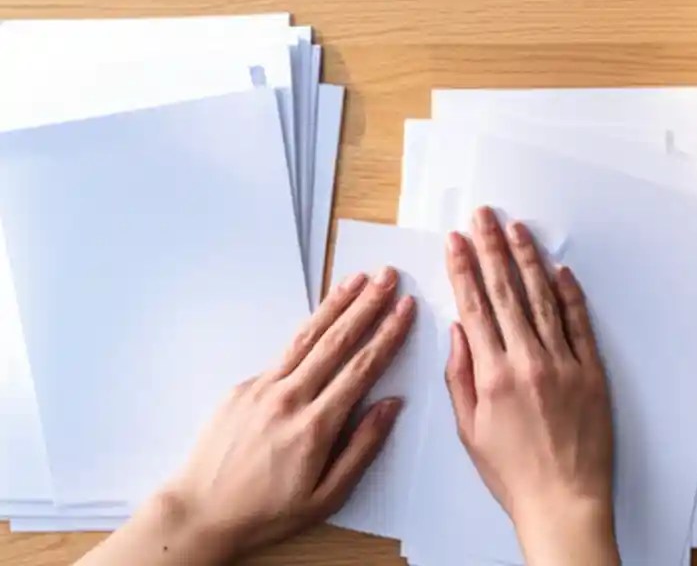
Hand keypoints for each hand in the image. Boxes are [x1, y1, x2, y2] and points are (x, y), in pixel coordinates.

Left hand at [78, 267, 413, 565]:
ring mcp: (261, 389)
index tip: (405, 307)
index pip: (361, 368)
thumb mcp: (327, 496)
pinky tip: (321, 319)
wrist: (199, 513)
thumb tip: (390, 405)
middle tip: (387, 276)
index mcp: (315, 426)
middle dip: (366, 304)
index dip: (388, 334)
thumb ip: (362, 447)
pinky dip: (306, 331)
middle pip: (336, 340)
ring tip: (356, 279)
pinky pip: (283, 354)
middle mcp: (288, 399)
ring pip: (306, 338)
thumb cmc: (266, 512)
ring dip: (335, 305)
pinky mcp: (242, 388)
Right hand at [444, 206, 617, 565]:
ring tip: (517, 229)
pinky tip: (559, 270)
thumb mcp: (469, 431)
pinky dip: (569, 295)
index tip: (456, 240)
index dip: (464, 268)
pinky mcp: (592, 372)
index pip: (475, 307)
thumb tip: (458, 331)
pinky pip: (579, 324)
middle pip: (507, 292)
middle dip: (492, 248)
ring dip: (529, 260)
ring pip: (543, 299)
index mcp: (493, 376)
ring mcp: (564, 364)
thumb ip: (460, 377)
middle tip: (484, 216)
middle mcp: (528, 362)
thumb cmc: (514, 473)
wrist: (564, 501)